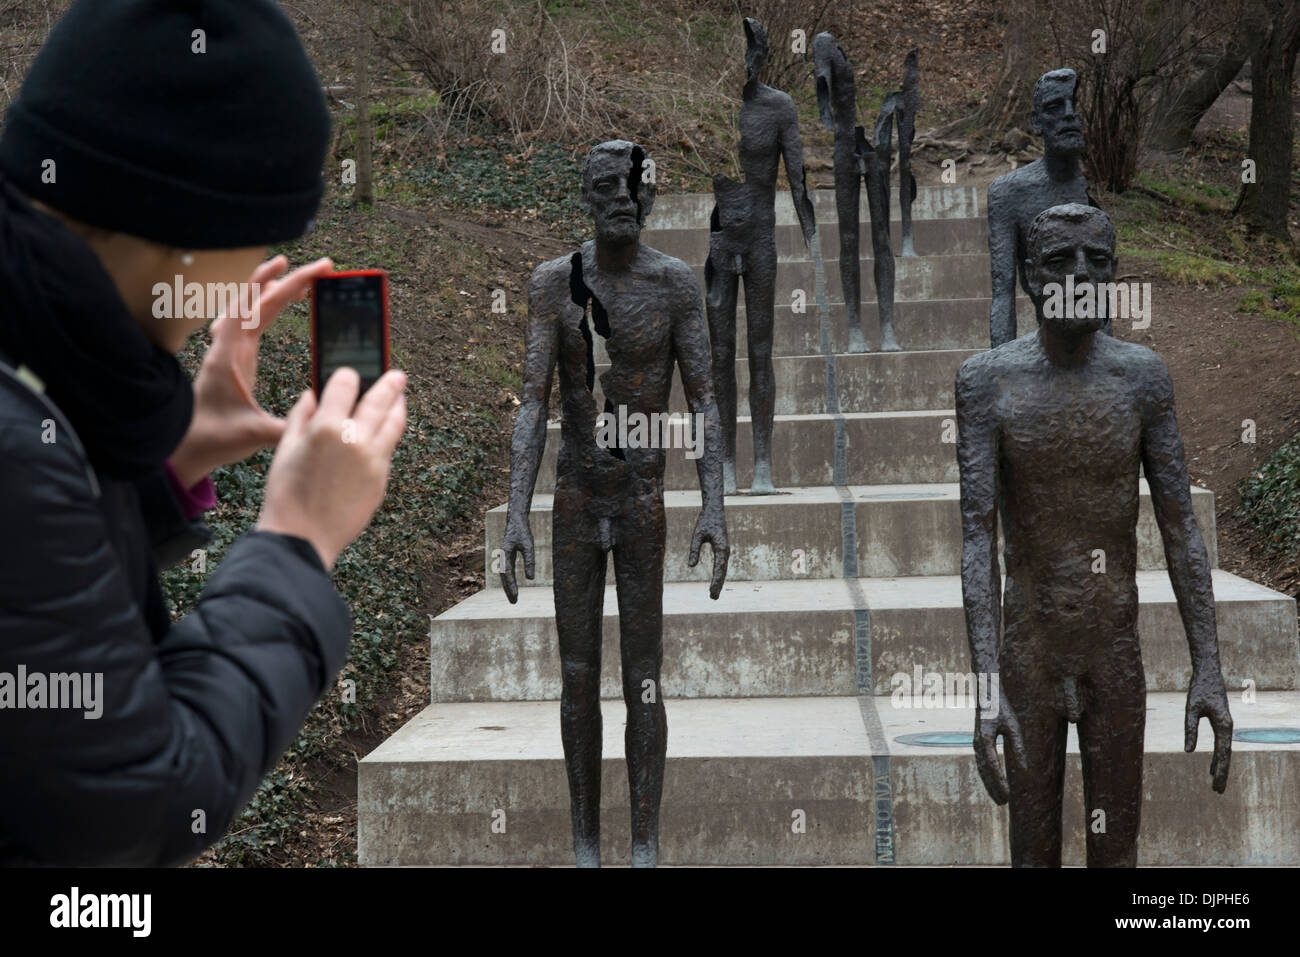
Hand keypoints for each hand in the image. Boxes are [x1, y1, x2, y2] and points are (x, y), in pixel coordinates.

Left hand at [169, 255, 333, 486]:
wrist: (187, 445)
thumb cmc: (214, 437)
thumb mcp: (253, 435)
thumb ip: (286, 428)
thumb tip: (321, 418)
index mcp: (229, 356)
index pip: (251, 309)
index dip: (270, 283)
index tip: (291, 264)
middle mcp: (227, 346)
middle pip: (259, 301)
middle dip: (291, 280)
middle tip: (322, 267)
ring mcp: (230, 349)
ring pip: (255, 307)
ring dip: (278, 289)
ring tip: (304, 277)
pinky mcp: (236, 357)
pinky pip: (252, 320)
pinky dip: (266, 304)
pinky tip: (276, 299)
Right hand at [256, 367, 406, 570]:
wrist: (302, 537)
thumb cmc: (286, 494)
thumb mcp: (285, 448)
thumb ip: (301, 416)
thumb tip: (313, 394)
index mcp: (326, 426)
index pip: (345, 384)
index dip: (347, 375)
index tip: (350, 373)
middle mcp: (355, 439)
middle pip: (380, 399)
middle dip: (389, 383)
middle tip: (397, 375)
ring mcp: (373, 459)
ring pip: (394, 423)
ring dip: (399, 407)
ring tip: (400, 398)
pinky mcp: (382, 479)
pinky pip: (389, 450)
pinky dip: (388, 436)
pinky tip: (386, 432)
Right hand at [499, 514, 534, 603]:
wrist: (516, 519)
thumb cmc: (523, 531)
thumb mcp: (528, 545)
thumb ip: (529, 561)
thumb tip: (530, 578)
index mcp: (505, 553)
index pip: (508, 573)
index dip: (511, 585)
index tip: (516, 594)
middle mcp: (502, 556)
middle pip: (504, 577)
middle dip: (508, 590)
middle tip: (514, 602)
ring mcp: (504, 556)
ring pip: (504, 575)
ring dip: (508, 586)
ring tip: (513, 598)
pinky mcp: (507, 556)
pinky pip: (507, 571)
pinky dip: (509, 580)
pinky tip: (512, 587)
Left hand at [688, 508, 728, 598]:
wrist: (714, 509)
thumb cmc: (705, 520)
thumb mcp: (697, 534)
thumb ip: (694, 549)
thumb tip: (691, 566)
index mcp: (721, 547)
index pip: (719, 568)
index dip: (716, 581)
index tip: (712, 591)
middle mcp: (725, 550)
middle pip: (722, 571)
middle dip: (718, 585)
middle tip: (713, 598)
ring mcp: (725, 550)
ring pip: (723, 569)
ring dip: (719, 582)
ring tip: (713, 594)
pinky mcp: (722, 549)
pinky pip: (721, 565)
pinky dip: (719, 575)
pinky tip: (716, 581)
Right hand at [973, 683, 1024, 805]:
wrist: (987, 686)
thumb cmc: (1001, 704)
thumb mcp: (1012, 725)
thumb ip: (1017, 746)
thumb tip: (1024, 767)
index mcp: (984, 739)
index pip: (991, 767)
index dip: (999, 783)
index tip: (1006, 797)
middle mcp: (977, 742)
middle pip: (984, 770)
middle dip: (993, 787)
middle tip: (1002, 803)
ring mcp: (977, 740)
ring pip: (982, 767)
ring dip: (990, 782)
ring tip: (999, 797)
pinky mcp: (980, 738)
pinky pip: (984, 760)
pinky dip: (989, 773)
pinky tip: (995, 779)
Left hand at [1185, 669, 1232, 793]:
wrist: (1208, 673)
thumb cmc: (1199, 689)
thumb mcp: (1191, 708)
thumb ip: (1190, 729)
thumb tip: (1188, 751)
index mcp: (1224, 725)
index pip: (1222, 753)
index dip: (1220, 771)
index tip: (1216, 785)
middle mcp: (1228, 727)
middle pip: (1226, 755)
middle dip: (1222, 774)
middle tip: (1217, 792)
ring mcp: (1225, 725)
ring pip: (1224, 751)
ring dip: (1220, 767)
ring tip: (1215, 784)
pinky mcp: (1220, 723)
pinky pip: (1220, 744)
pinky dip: (1217, 757)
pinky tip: (1212, 768)